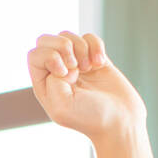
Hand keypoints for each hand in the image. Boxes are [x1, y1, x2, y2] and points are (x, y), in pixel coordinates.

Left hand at [28, 31, 145, 140]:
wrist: (122, 122)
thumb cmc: (91, 118)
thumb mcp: (62, 105)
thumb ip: (52, 80)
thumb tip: (65, 62)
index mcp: (44, 85)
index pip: (35, 55)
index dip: (50, 57)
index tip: (67, 75)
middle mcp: (57, 73)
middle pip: (46, 40)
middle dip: (63, 46)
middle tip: (77, 67)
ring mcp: (76, 65)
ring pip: (68, 36)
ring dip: (80, 48)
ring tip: (89, 67)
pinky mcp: (95, 60)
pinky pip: (89, 38)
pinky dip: (96, 46)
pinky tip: (101, 63)